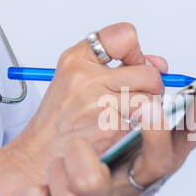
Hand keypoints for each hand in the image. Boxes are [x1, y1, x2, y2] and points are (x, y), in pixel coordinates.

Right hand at [0, 22, 165, 195]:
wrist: (35, 160)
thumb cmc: (58, 124)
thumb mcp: (73, 80)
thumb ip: (116, 64)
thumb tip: (160, 64)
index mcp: (76, 60)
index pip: (125, 35)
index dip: (135, 54)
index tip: (129, 68)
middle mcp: (86, 77)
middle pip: (149, 72)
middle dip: (150, 89)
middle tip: (131, 103)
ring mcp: (98, 102)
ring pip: (152, 98)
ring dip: (148, 113)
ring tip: (124, 122)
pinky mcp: (111, 128)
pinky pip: (147, 121)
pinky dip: (141, 131)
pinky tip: (121, 136)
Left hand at [24, 87, 195, 195]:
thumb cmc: (127, 177)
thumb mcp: (159, 156)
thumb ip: (183, 125)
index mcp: (142, 178)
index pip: (159, 161)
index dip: (156, 135)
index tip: (152, 106)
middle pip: (94, 184)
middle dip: (80, 154)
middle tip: (79, 139)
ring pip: (63, 193)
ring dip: (59, 167)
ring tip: (63, 157)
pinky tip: (42, 186)